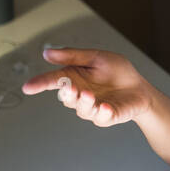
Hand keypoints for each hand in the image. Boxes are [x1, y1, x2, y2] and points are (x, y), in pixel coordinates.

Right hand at [21, 47, 151, 126]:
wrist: (140, 88)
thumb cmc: (118, 72)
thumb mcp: (96, 57)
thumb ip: (72, 56)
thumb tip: (46, 53)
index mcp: (74, 79)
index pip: (53, 81)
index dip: (40, 84)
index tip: (28, 87)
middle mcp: (80, 95)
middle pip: (66, 98)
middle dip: (67, 93)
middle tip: (70, 87)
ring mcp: (93, 107)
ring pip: (82, 109)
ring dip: (84, 103)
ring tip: (89, 95)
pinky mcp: (107, 116)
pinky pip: (101, 118)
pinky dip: (102, 113)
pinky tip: (105, 106)